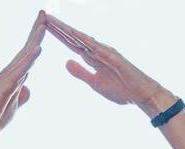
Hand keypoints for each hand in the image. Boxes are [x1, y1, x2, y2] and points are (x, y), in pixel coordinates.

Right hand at [0, 11, 44, 139]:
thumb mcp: (12, 107)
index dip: (36, 40)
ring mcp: (8, 77)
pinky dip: (29, 58)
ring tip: (43, 23)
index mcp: (13, 77)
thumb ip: (20, 97)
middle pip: (27, 48)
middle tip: (44, 12)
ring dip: (35, 38)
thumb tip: (27, 90)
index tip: (44, 25)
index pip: (27, 55)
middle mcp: (10, 72)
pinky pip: (20, 70)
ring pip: (24, 54)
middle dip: (36, 30)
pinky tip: (38, 48)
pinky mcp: (6, 86)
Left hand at [43, 11, 172, 114]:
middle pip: (74, 37)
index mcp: (92, 57)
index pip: (72, 44)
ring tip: (53, 21)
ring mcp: (105, 52)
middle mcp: (97, 50)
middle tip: (43, 17)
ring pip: (82, 38)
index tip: (45, 28)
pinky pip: (96, 48)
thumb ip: (81, 72)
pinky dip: (84, 40)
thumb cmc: (121, 90)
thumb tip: (66, 62)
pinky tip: (73, 34)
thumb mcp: (94, 83)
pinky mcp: (113, 57)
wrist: (141, 95)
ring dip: (67, 30)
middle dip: (59, 28)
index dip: (59, 35)